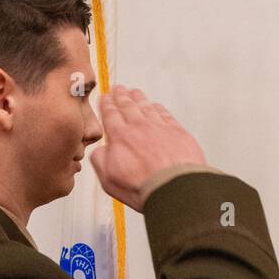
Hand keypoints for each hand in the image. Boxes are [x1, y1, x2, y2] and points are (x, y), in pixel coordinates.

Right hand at [90, 84, 205, 211]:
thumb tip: (100, 150)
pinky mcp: (178, 132)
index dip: (107, 105)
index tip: (105, 98)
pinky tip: (156, 106)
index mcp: (120, 137)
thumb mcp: (109, 179)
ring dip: (138, 98)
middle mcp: (139, 127)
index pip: (110, 115)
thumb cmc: (143, 188)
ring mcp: (159, 128)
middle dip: (121, 96)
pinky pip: (165, 114)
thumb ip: (100, 160)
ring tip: (134, 92)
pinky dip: (159, 108)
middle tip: (118, 89)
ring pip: (146, 107)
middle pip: (128, 106)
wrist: (174, 189)